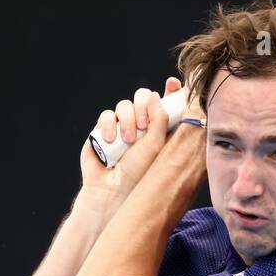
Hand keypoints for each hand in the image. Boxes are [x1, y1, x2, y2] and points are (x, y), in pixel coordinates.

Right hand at [78, 77, 185, 199]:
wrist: (111, 191)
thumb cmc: (138, 173)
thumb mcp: (156, 146)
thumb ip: (159, 119)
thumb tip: (155, 95)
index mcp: (158, 130)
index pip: (164, 104)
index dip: (169, 92)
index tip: (173, 84)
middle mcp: (140, 126)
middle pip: (142, 97)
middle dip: (143, 106)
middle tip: (144, 126)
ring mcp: (120, 127)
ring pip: (124, 105)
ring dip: (128, 119)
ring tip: (128, 141)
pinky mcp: (102, 130)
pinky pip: (106, 115)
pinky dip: (109, 124)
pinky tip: (111, 140)